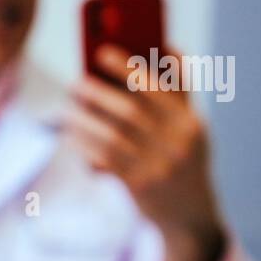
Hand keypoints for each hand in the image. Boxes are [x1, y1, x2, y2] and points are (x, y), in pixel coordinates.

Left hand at [66, 43, 226, 260]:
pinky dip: (84, 144)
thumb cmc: (182, 159)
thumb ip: (175, 93)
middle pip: (131, 110)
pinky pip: (104, 159)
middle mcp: (179, 144)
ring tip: (69, 109)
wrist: (190, 215)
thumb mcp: (190, 128)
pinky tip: (72, 135)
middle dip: (99, 93)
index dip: (128, 67)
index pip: (160, 86)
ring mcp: (159, 166)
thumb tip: (160, 46)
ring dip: (85, 119)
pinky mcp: (139, 185)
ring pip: (112, 135)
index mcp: (191, 122)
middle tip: (77, 83)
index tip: (102, 51)